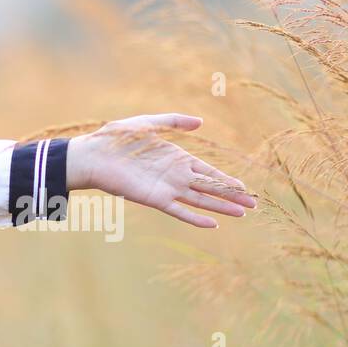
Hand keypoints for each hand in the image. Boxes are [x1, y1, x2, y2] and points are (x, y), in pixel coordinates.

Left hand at [66, 113, 255, 227]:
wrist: (93, 155)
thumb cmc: (116, 138)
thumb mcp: (148, 123)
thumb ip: (174, 122)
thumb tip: (201, 123)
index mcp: (177, 158)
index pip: (209, 171)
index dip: (227, 179)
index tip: (245, 187)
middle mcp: (176, 175)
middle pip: (210, 188)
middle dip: (232, 196)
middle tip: (254, 205)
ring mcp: (167, 189)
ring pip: (201, 200)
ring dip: (222, 207)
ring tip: (242, 214)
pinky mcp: (155, 199)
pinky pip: (179, 211)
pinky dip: (196, 218)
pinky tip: (213, 224)